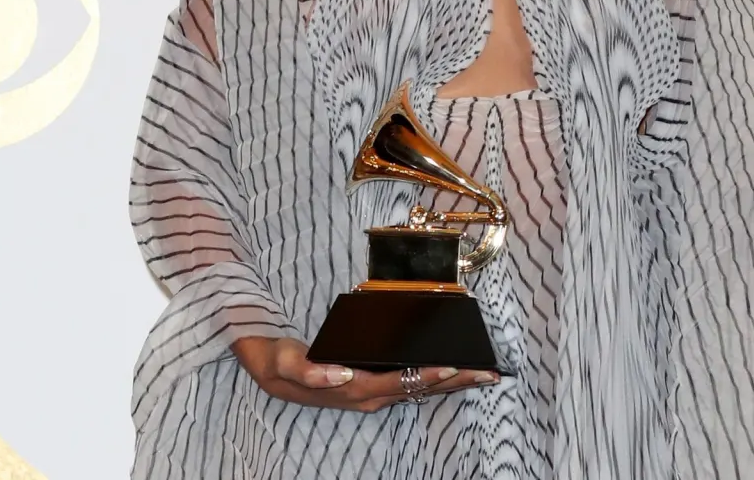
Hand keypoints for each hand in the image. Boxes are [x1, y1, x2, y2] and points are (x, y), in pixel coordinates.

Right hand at [231, 337, 495, 411]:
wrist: (264, 365)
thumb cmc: (276, 360)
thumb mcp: (282, 363)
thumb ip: (308, 370)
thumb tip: (340, 372)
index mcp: (352, 388)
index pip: (399, 382)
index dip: (428, 375)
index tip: (455, 366)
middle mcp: (366, 394)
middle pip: (417, 388)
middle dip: (454, 381)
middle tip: (490, 373)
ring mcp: (369, 391)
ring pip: (417, 387)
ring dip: (450, 381)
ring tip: (482, 373)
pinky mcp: (370, 383)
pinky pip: (409, 382)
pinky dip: (433, 376)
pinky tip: (451, 371)